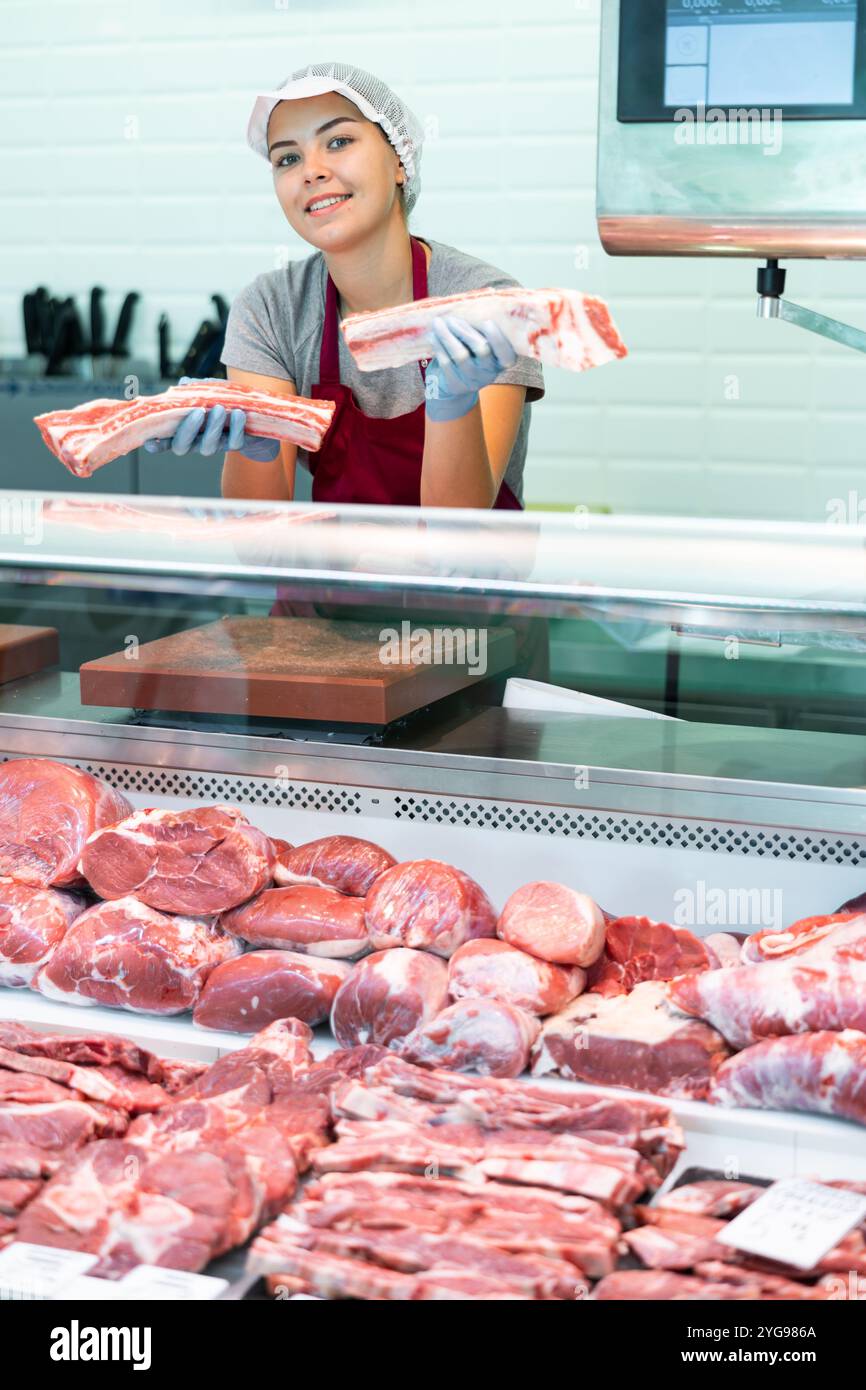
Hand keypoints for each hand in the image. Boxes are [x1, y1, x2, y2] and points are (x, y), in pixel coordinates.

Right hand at [143, 377, 280, 460]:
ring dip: (213, 427)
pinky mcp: (233, 445)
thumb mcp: (204, 391)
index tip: (150, 443)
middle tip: (198, 411)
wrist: (251, 413)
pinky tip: (239, 413)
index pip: (163, 441)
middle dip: (188, 430)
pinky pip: (233, 442)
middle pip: (182, 446)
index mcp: (180, 429)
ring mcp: (213, 445)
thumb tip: (184, 383)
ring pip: (208, 446)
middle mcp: (193, 442)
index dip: (156, 444)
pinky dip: (236, 427)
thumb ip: (193, 389)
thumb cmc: (218, 400)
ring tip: (220, 409)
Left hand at [424, 316, 517, 422]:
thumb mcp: (480, 344)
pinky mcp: (455, 384)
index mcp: (501, 360)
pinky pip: (446, 363)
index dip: (498, 338)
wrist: (454, 384)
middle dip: (465, 330)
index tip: (487, 322)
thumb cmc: (469, 355)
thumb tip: (470, 306)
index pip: (507, 354)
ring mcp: (472, 380)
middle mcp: (489, 372)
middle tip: (451, 319)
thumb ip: (480, 331)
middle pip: (482, 349)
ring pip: (460, 355)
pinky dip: (439, 346)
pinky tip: (433, 336)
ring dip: (447, 336)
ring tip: (438, 323)